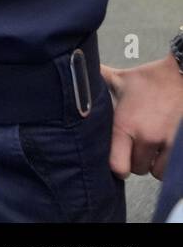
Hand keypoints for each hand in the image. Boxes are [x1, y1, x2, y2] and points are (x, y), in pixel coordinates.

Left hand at [104, 59, 182, 179]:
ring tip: (152, 149)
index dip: (116, 167)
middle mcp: (147, 137)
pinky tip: (165, 150)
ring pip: (158, 172)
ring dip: (154, 164)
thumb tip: (75, 75)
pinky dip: (169, 163)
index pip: (117, 165)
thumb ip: (97, 82)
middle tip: (136, 148)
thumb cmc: (150, 78)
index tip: (117, 161)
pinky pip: (174, 168)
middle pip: (137, 169)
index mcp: (125, 124)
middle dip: (136, 161)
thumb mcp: (119, 79)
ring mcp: (169, 143)